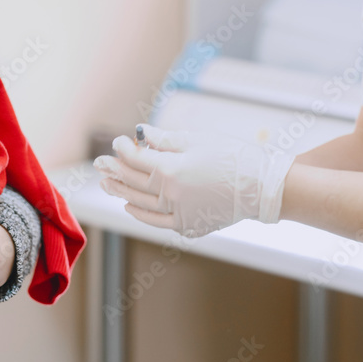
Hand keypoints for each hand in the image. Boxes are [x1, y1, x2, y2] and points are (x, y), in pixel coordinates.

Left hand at [93, 124, 295, 236]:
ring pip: (140, 203)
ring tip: (107, 184)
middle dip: (115, 170)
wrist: (263, 187)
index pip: (137, 159)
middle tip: (99, 165)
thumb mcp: (198, 140)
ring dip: (121, 191)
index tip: (118, 141)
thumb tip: (139, 134)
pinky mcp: (189, 226)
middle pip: (134, 181)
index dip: (123, 149)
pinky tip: (129, 205)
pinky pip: (156, 221)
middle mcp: (171, 195)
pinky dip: (140, 214)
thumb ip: (164, 140)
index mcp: (172, 169)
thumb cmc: (233, 156)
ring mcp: (179, 214)